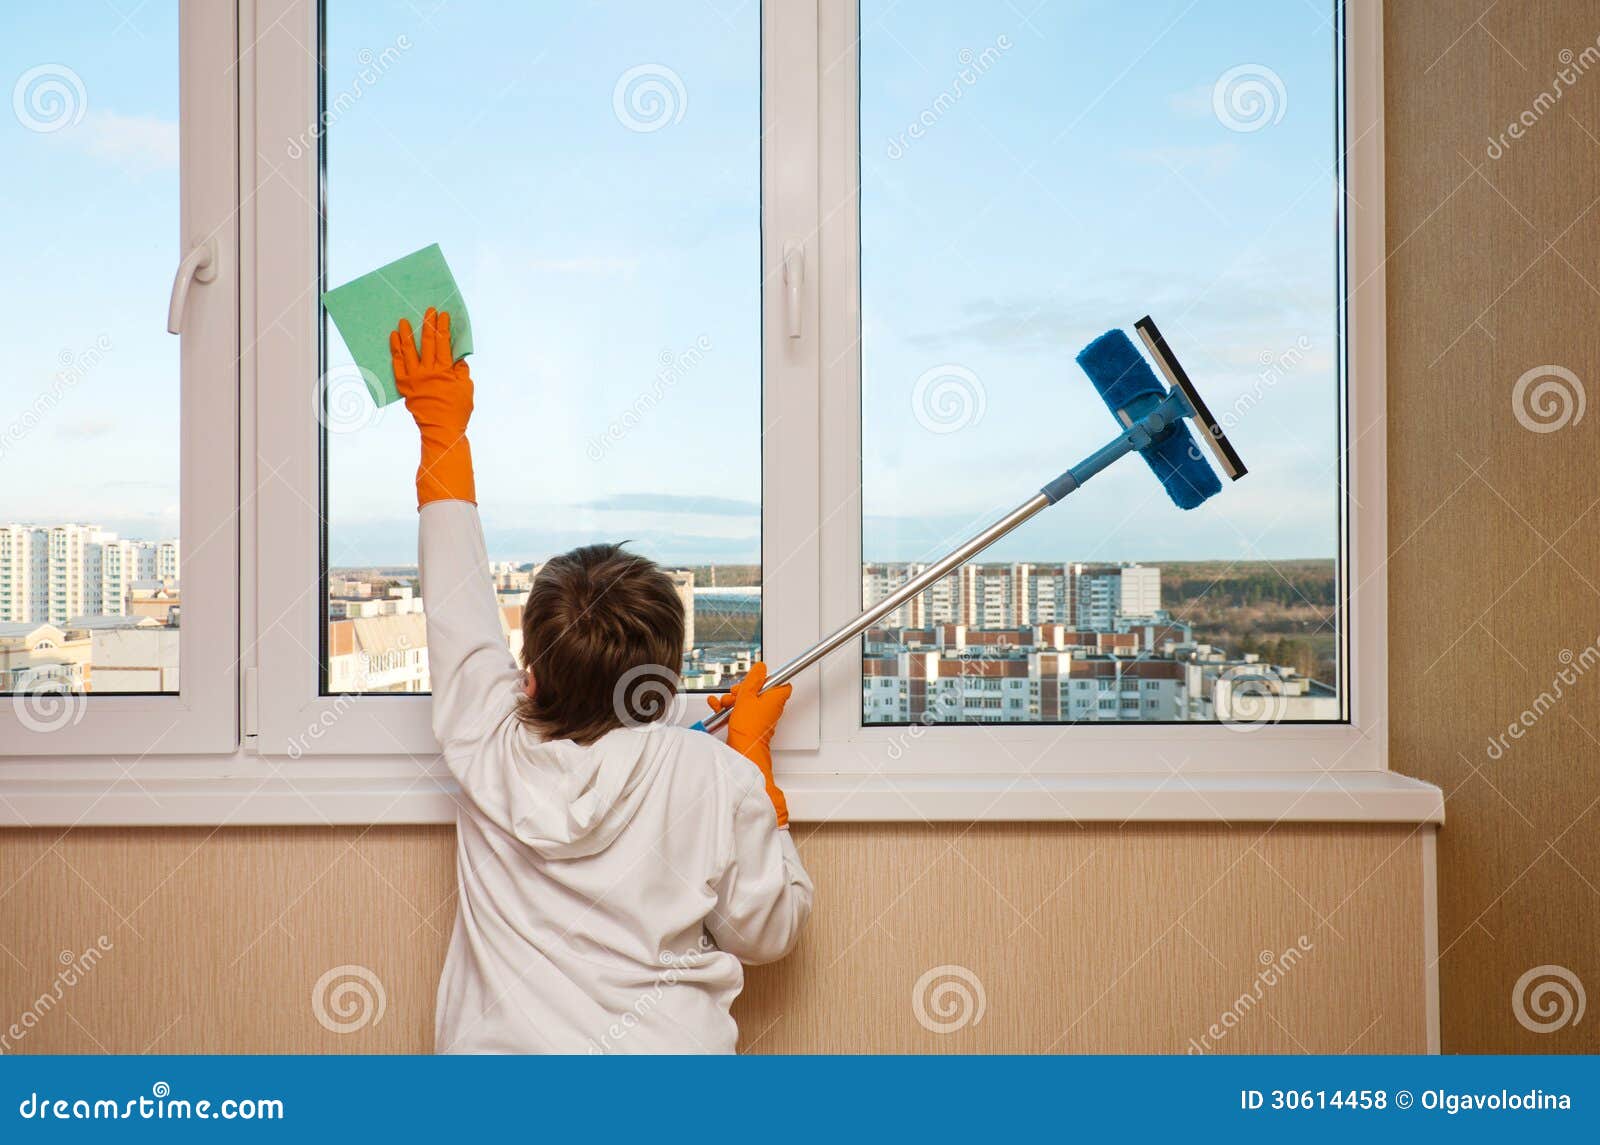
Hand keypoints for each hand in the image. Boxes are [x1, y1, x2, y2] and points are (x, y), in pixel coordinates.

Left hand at [390, 307, 475, 505]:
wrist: (441, 431)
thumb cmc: (457, 411)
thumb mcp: (466, 389)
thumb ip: (461, 370)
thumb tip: (456, 356)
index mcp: (445, 371)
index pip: (444, 343)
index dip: (443, 327)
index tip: (442, 315)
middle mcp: (428, 372)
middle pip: (427, 343)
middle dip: (428, 325)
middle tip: (427, 310)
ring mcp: (414, 379)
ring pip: (408, 351)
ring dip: (406, 334)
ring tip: (403, 321)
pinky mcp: (405, 386)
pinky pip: (397, 365)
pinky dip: (395, 351)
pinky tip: (394, 340)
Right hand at [706, 661, 791, 826]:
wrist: (742, 750)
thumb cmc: (748, 728)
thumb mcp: (747, 696)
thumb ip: (754, 679)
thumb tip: (761, 668)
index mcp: (776, 698)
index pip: (782, 683)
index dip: (768, 678)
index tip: (758, 676)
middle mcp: (771, 708)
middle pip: (759, 691)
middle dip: (744, 689)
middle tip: (736, 692)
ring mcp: (760, 717)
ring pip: (748, 701)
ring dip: (734, 699)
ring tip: (726, 702)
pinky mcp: (750, 724)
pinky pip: (741, 711)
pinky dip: (730, 708)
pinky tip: (719, 707)